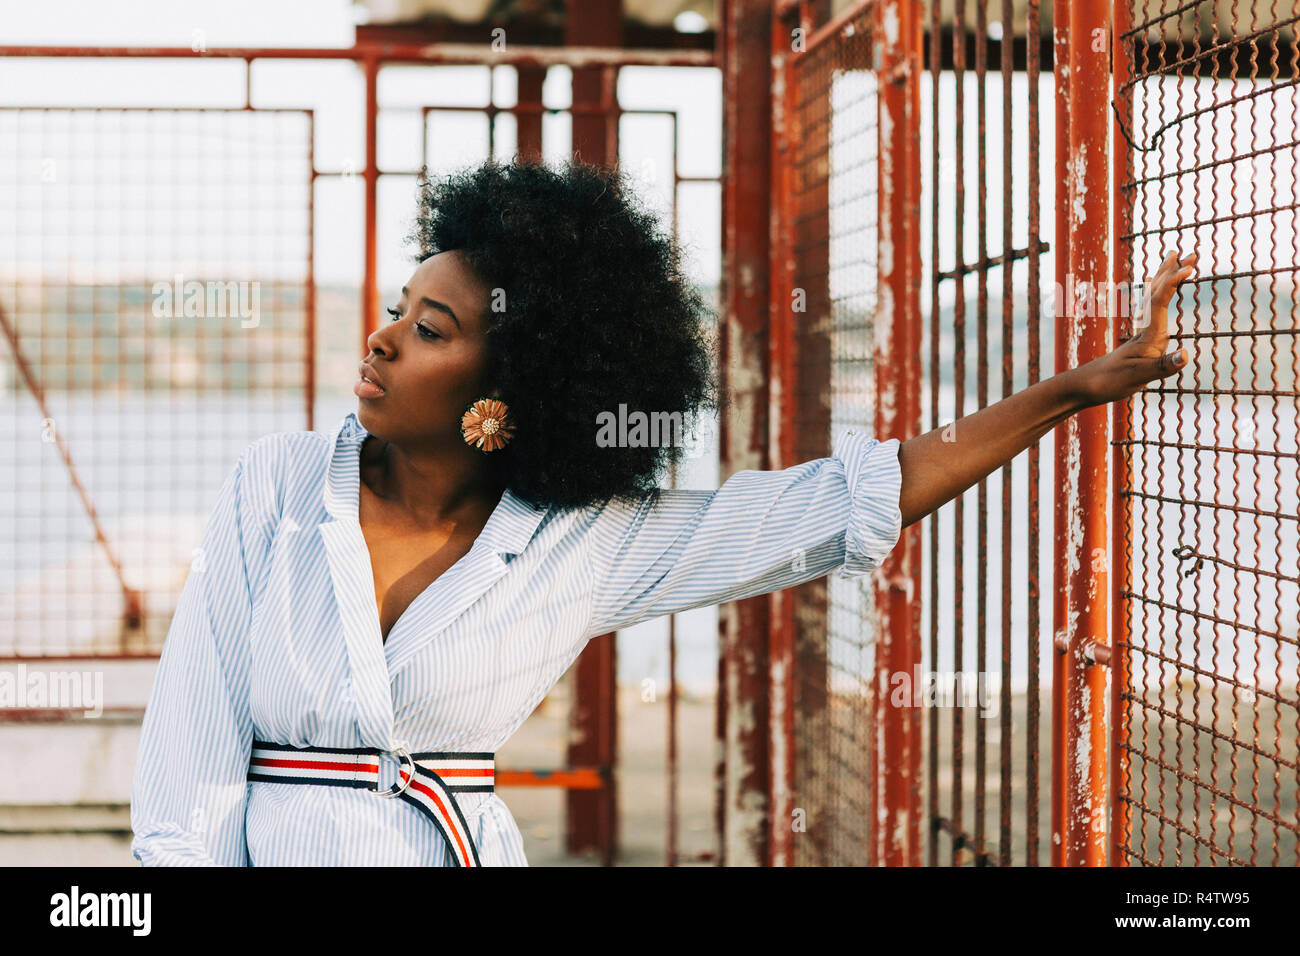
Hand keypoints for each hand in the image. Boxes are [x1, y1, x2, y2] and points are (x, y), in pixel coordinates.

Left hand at [1071, 251, 1197, 407]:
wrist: (1085, 387)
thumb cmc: (1109, 383)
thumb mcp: (1138, 377)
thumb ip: (1162, 367)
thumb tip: (1185, 356)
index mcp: (1148, 335)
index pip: (1161, 301)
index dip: (1173, 283)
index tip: (1188, 267)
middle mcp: (1147, 330)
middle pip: (1159, 293)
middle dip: (1175, 273)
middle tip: (1193, 254)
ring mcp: (1143, 334)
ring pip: (1155, 298)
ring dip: (1166, 279)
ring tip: (1174, 261)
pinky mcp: (1141, 341)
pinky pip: (1152, 311)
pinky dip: (1158, 296)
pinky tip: (1157, 293)